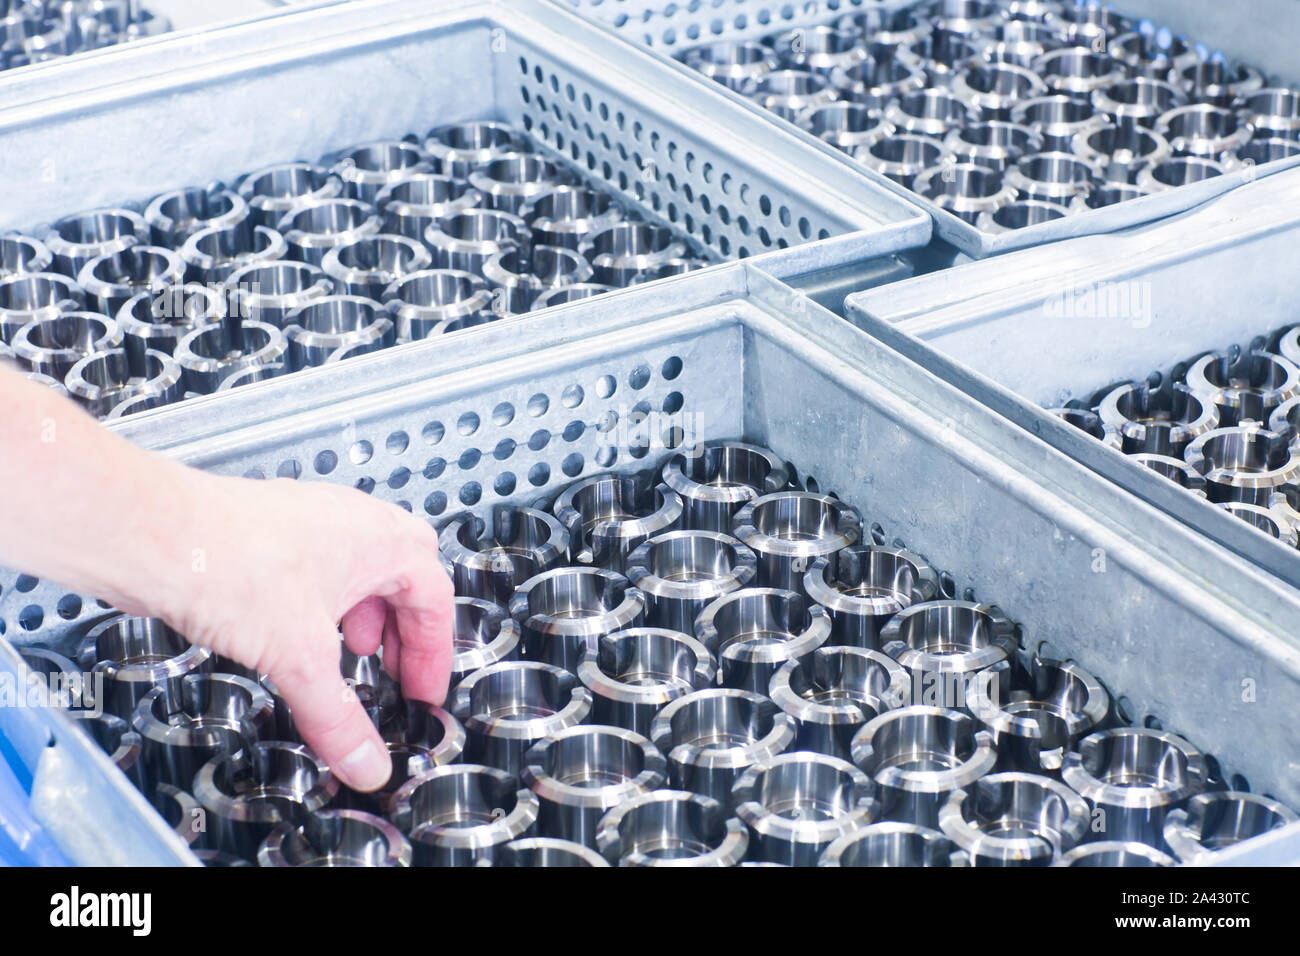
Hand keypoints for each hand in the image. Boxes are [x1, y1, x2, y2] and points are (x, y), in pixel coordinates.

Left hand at [162, 473, 453, 791]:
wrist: (152, 535)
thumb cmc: (226, 560)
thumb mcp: (299, 657)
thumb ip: (337, 718)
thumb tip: (365, 760)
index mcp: (380, 539)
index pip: (434, 600)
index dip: (434, 654)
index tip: (421, 692)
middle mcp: (350, 521)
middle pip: (406, 575)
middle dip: (405, 629)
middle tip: (396, 670)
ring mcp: (309, 521)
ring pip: (360, 568)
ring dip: (365, 614)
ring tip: (350, 653)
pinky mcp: (269, 532)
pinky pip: (318, 568)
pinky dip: (322, 605)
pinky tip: (296, 633)